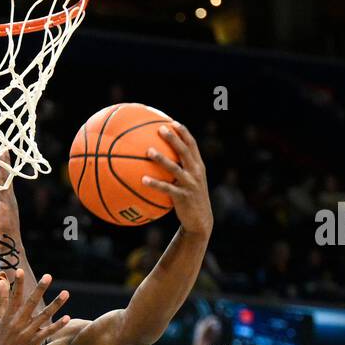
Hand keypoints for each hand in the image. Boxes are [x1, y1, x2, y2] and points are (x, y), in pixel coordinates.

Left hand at [0, 151, 20, 248]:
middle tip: (4, 148)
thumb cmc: (3, 235)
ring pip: (6, 180)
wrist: (8, 245)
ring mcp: (10, 202)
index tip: (2, 157)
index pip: (5, 182)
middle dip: (6, 162)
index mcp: (8, 201)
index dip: (3, 170)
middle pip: (8, 177)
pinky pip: (1, 190)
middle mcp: (10, 199)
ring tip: (1, 153)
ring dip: (4, 166)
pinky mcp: (6, 206)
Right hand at [0, 269, 69, 344]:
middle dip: (39, 289)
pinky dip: (58, 325)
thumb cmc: (1, 339)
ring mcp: (26, 333)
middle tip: (48, 276)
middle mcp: (18, 323)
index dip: (17, 284)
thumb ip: (3, 300)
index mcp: (9, 316)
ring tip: (65, 293)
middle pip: (30, 303)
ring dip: (55, 304)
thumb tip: (1, 281)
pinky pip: (47, 332)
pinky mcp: (33, 343)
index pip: (14, 297)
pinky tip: (67, 317)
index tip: (19, 271)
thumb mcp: (0, 319)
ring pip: (43, 316)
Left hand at [141, 123, 212, 238]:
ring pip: (175, 168)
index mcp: (198, 166)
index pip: (192, 145)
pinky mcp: (183, 197)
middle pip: (185, 151)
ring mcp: (190, 184)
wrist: (201, 221)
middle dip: (174, 138)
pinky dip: (155, 183)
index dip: (183, 132)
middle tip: (161, 128)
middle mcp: (196, 172)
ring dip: (162, 159)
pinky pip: (167, 188)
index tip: (172, 122)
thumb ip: (180, 170)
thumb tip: (161, 161)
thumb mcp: (190, 183)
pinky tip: (143, 180)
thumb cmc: (190, 200)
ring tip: (148, 151)